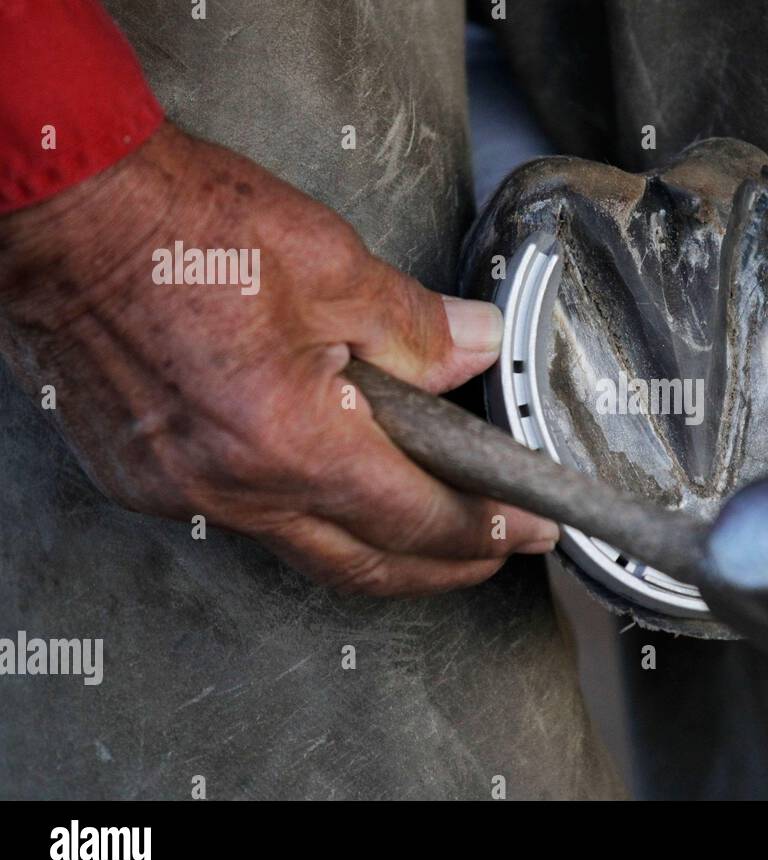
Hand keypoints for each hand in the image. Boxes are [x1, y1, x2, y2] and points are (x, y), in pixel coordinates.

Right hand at [0, 122, 557, 595]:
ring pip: (303, 549)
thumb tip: (477, 352)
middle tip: (491, 550)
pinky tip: (333, 491)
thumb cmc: (183, 226)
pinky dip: (304, 516)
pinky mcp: (144, 476)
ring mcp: (179, 489)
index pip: (416, 517)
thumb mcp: (332, 266)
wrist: (64, 209)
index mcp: (290, 441)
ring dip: (374, 548)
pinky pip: (245, 519)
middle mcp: (232, 487)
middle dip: (441, 567)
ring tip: (427, 527)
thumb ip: (418, 329)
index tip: (527, 530)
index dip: (484, 530)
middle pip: (364, 563)